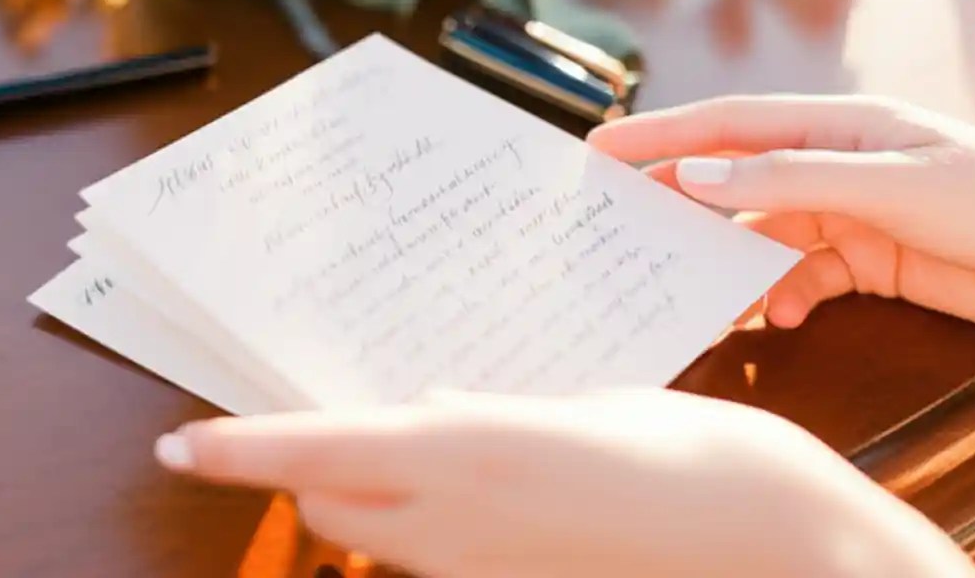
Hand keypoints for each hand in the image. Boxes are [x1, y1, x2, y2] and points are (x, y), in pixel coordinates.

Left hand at [155, 389, 974, 577]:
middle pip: (334, 504)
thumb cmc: (704, 461)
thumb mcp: (592, 412)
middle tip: (296, 432)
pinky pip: (442, 563)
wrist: (791, 556)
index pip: (317, 451)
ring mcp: (486, 575)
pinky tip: (472, 497)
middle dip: (306, 471)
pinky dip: (430, 528)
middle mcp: (460, 525)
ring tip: (391, 451)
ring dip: (369, 500)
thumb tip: (438, 412)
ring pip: (382, 539)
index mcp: (470, 452)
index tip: (183, 442)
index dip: (241, 448)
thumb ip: (497, 418)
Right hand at [587, 95, 974, 327]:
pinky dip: (783, 296)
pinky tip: (783, 314)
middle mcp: (833, 164)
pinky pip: (800, 276)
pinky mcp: (864, 259)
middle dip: (680, 201)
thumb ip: (792, 178)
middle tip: (621, 224)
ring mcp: (847, 212)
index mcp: (838, 126)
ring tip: (701, 290)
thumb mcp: (892, 183)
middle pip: (734, 179)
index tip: (600, 150)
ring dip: (731, 263)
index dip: (662, 134)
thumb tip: (700, 174)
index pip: (730, 125)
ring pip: (761, 236)